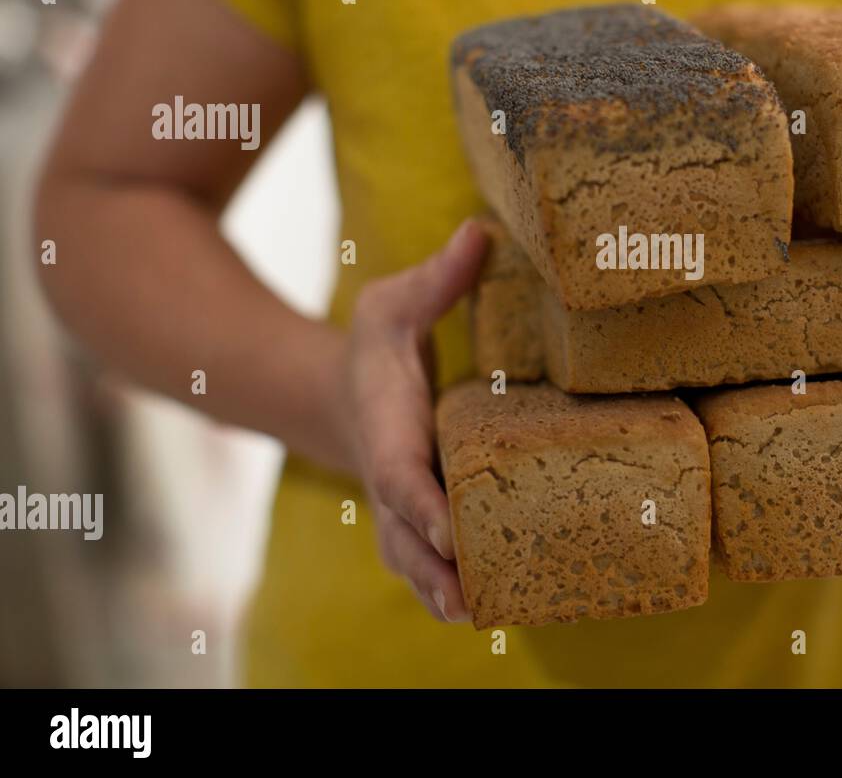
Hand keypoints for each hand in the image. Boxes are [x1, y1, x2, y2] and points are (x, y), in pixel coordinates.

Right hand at [342, 218, 487, 621]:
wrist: (343, 395)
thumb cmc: (375, 349)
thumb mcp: (393, 305)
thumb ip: (436, 279)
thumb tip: (480, 232)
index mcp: (388, 430)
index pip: (401, 474)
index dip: (423, 504)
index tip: (452, 530)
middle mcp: (390, 480)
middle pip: (405, 535)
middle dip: (433, 569)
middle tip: (468, 599)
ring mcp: (400, 509)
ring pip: (415, 561)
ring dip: (441, 591)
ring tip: (481, 616)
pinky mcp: (417, 522)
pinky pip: (429, 562)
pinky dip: (449, 588)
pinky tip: (491, 609)